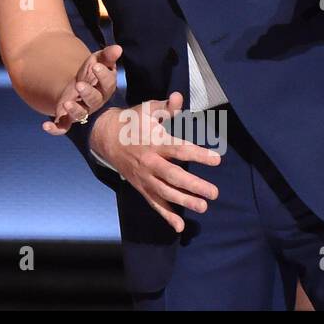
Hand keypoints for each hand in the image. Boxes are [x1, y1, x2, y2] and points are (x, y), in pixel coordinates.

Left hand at [43, 44, 121, 134]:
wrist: (76, 84)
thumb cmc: (90, 72)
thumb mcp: (97, 60)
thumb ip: (106, 56)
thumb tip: (118, 48)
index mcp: (104, 87)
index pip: (107, 83)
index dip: (103, 75)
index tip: (96, 66)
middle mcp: (94, 102)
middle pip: (94, 100)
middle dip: (87, 93)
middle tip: (79, 84)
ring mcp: (81, 110)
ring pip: (80, 115)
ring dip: (74, 110)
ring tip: (67, 103)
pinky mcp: (66, 118)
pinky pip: (62, 127)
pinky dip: (55, 129)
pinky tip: (46, 125)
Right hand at [88, 91, 220, 232]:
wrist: (106, 138)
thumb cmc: (132, 122)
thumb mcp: (147, 110)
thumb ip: (166, 107)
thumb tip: (179, 97)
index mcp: (153, 142)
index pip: (178, 150)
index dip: (198, 155)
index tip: (217, 160)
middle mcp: (149, 162)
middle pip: (173, 176)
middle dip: (194, 185)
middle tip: (214, 192)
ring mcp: (144, 177)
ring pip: (165, 192)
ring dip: (184, 201)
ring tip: (203, 206)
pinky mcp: (141, 187)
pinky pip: (154, 203)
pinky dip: (166, 215)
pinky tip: (179, 226)